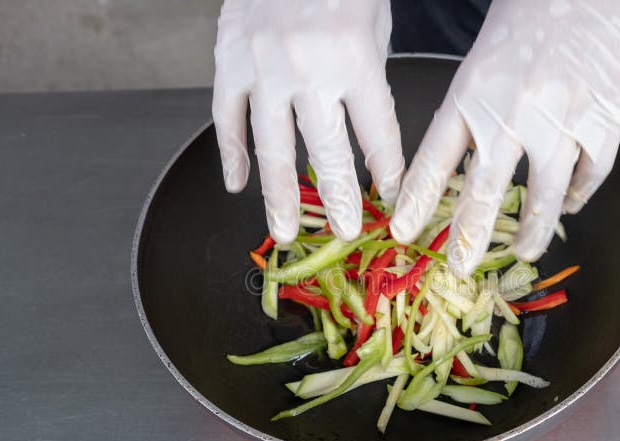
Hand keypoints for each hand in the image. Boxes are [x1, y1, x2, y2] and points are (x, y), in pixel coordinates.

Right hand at [213, 0, 404, 242]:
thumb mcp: (373, 29)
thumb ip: (367, 84)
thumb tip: (367, 143)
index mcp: (354, 60)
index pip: (377, 134)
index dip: (387, 173)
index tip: (393, 202)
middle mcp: (308, 70)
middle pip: (325, 151)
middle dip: (339, 198)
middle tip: (345, 231)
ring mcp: (262, 68)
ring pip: (270, 146)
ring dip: (278, 195)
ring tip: (285, 231)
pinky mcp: (229, 61)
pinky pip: (226, 118)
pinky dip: (231, 154)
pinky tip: (237, 184)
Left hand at [390, 0, 619, 276]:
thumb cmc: (525, 22)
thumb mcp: (477, 67)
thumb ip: (468, 119)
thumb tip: (459, 177)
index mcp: (471, 95)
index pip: (434, 161)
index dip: (417, 202)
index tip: (402, 233)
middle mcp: (511, 112)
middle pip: (484, 191)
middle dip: (469, 238)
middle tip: (460, 267)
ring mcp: (560, 119)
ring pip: (544, 196)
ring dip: (533, 232)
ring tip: (524, 252)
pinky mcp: (603, 119)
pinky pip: (591, 174)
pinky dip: (579, 196)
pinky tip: (568, 206)